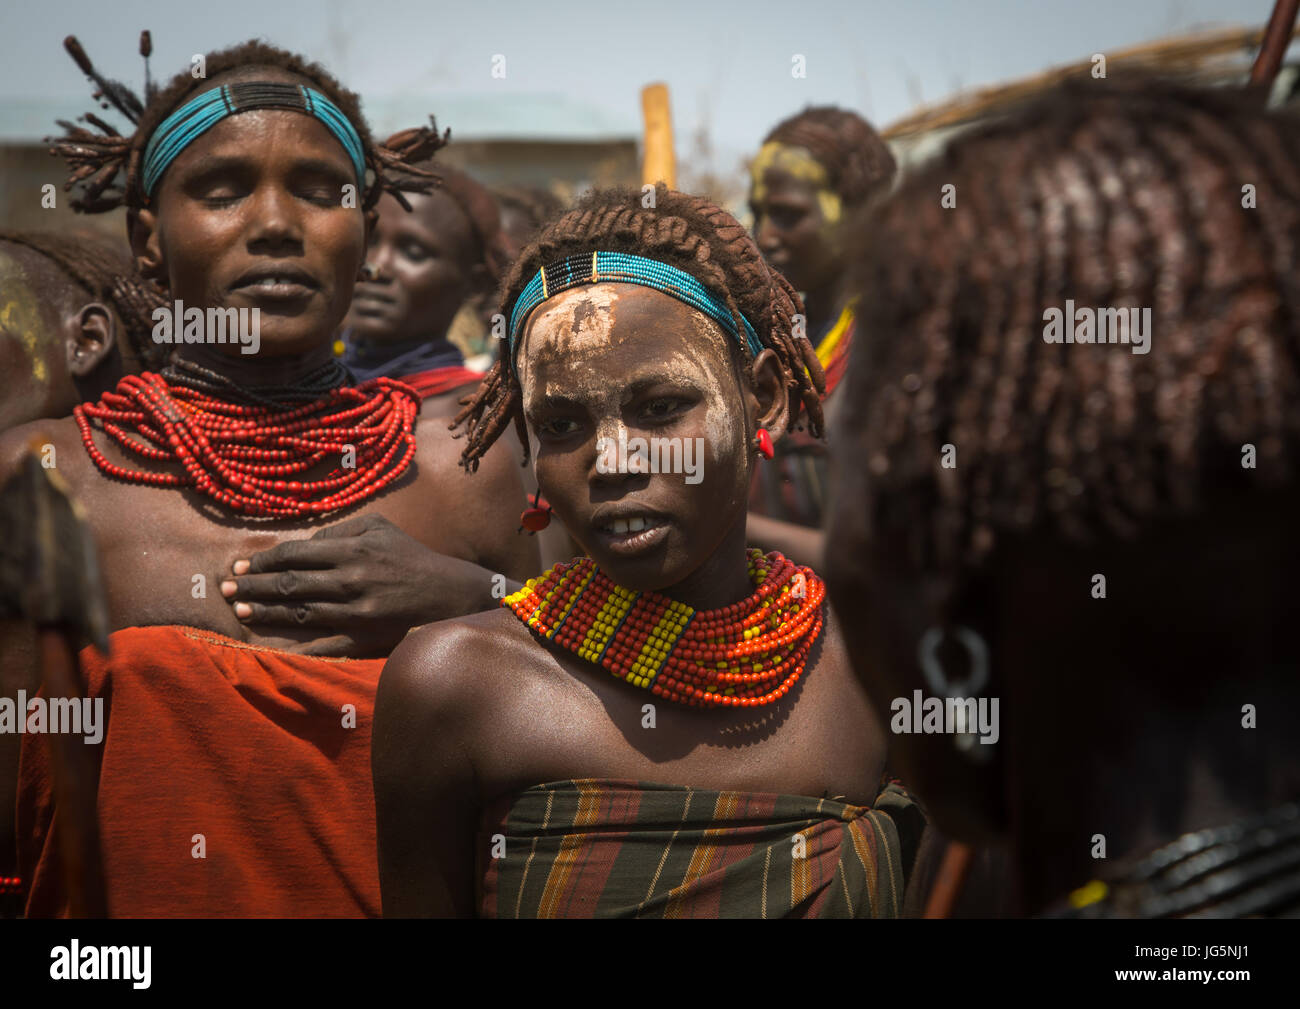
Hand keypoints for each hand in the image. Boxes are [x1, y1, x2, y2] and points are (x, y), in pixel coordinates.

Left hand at [220, 514, 514, 657]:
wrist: (448, 594)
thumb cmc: (412, 557)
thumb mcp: (379, 528)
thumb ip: (340, 531)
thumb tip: (305, 544)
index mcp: (351, 550)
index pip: (294, 555)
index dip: (263, 562)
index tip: (240, 567)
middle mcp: (349, 581)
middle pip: (289, 584)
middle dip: (252, 587)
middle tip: (225, 590)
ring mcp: (355, 612)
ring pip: (298, 613)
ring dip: (264, 613)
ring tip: (239, 612)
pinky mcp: (363, 638)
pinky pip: (322, 643)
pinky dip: (295, 645)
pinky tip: (271, 643)